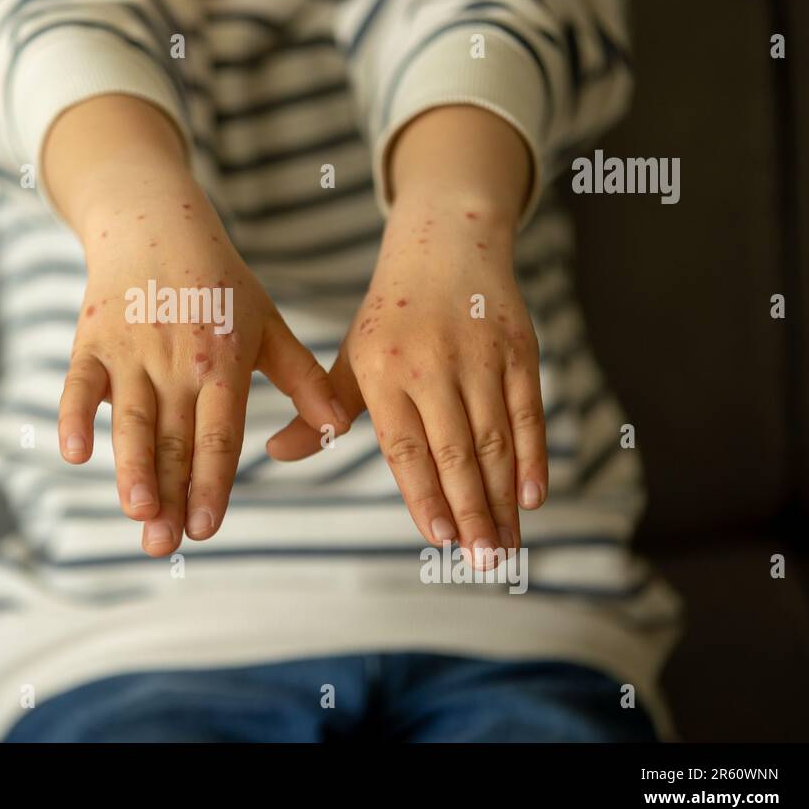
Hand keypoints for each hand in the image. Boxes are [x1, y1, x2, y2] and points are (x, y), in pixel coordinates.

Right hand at [42, 95, 345, 557]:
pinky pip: (78, 383)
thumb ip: (302, 377)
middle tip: (164, 547)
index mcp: (222, 362)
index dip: (213, 482)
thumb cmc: (219, 283)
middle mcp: (176, 361)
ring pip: (129, 418)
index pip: (219, 433)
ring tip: (135, 512)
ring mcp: (131, 350)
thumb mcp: (267, 324)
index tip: (208, 528)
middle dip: (168, 494)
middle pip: (171, 437)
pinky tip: (73, 453)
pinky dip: (74, 415)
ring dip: (130, 467)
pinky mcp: (91, 339)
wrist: (155, 223)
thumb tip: (340, 427)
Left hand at [266, 106, 547, 567]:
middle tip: (482, 562)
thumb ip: (321, 412)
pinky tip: (533, 498)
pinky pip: (528, 413)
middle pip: (456, 450)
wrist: (446, 245)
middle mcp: (432, 364)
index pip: (406, 445)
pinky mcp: (519, 351)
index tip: (437, 540)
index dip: (424, 493)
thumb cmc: (389, 316)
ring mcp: (480, 357)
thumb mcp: (349, 358)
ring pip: (494, 439)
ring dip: (503, 498)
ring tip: (505, 546)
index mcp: (384, 369)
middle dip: (471, 511)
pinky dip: (533, 457)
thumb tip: (275, 453)